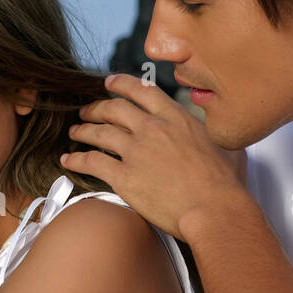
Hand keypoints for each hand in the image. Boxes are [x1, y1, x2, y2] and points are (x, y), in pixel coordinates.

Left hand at [62, 73, 251, 241]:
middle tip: (86, 111)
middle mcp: (153, 128)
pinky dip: (76, 159)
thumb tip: (217, 144)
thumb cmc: (223, 186)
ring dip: (83, 131)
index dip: (121, 84)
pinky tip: (68, 160)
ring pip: (99, 133)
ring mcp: (136, 151)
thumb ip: (210, 140)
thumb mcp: (224, 148)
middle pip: (115, 108)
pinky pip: (92, 162)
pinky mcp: (124, 176)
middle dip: (96, 108)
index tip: (109, 83)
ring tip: (74, 132)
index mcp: (176, 118)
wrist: (214, 209)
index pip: (142, 91)